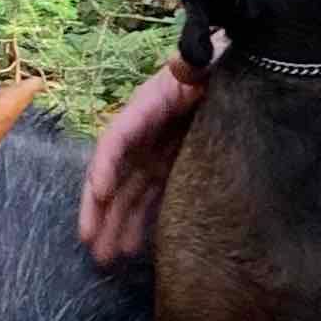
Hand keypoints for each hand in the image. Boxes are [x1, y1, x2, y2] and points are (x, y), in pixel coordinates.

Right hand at [78, 59, 205, 264]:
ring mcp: (153, 156)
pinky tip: (131, 249)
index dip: (105, 165)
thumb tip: (184, 64)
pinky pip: (148, 199)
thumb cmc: (212, 66)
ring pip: (126, 195)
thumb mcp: (202, 62)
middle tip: (90, 242)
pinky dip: (138, 223)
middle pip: (112, 175)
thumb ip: (191, 64)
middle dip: (98, 209)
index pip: (117, 138)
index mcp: (145, 108)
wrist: (231, 73)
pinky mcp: (168, 170)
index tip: (99, 193)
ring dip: (114, 225)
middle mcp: (141, 136)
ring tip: (106, 259)